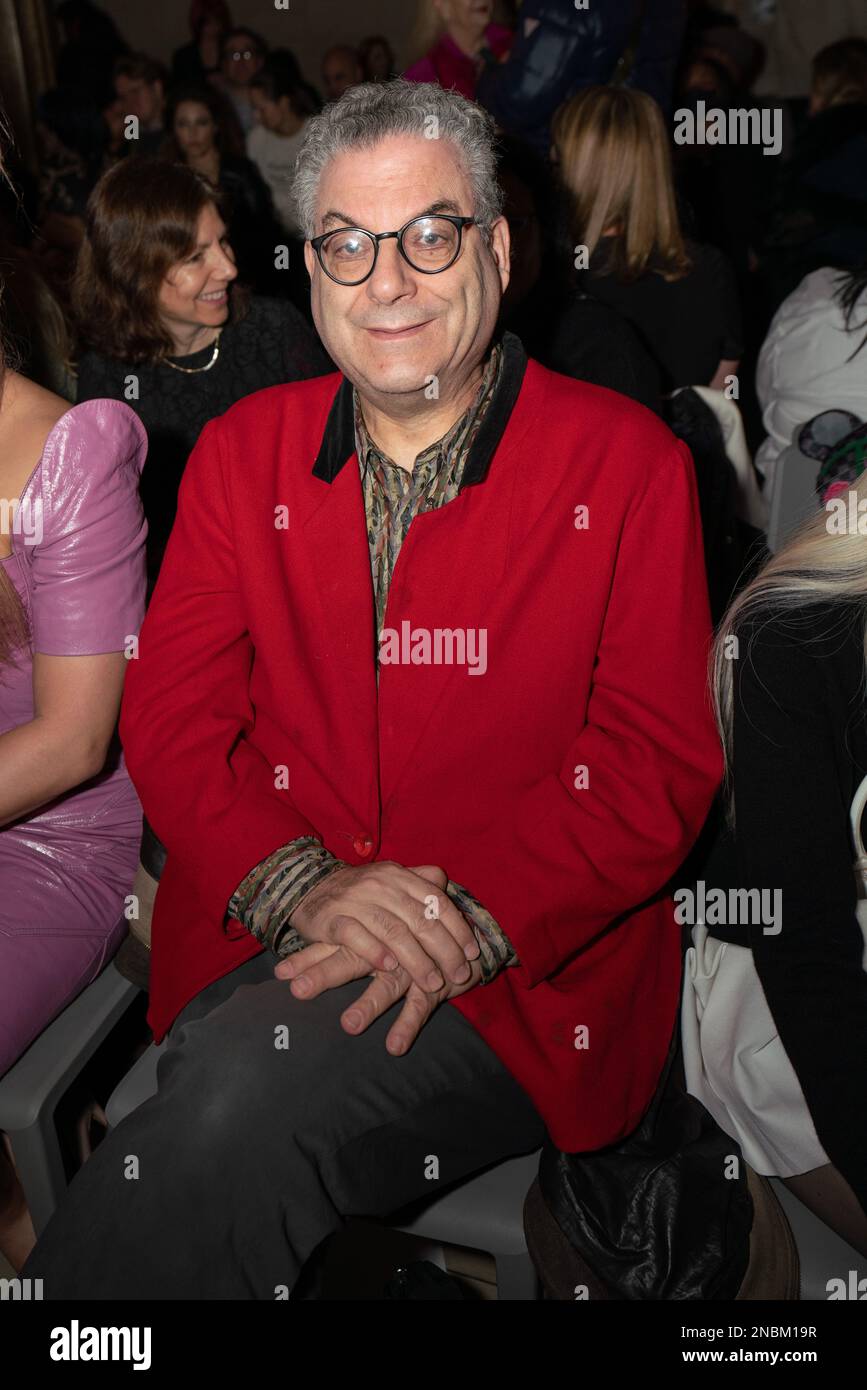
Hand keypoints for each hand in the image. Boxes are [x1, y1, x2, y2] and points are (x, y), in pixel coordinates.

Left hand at [274, 934, 483, 1055]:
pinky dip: (408, 1025)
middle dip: (324, 975)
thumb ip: (343, 938)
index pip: (332, 943)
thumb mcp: (378, 935)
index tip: (279, 972)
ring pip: (385, 985)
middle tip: (299, 990)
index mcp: (370, 935)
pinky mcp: (433, 984)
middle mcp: (386, 949)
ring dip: (368, 1004)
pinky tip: (395, 1046)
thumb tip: (304, 942)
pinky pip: (420, 1006)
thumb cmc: (413, 937)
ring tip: (349, 1025)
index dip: (306, 957)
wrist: (465, 936)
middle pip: (350, 959)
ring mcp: (410, 966)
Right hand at [287, 862, 479, 994]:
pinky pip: (356, 935)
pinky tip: (389, 968)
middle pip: (420, 919)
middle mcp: (380, 885)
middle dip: (444, 950)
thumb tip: (444, 881)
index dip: (457, 928)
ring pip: (393, 931)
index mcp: (399, 876)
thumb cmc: (357, 891)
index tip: (472, 952)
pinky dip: (374, 952)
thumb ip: (417, 880)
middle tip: (459, 975)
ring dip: (416, 959)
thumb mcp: (388, 878)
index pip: (436, 901)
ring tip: (433, 982)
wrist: (306, 886)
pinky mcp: (332, 918)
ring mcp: (356, 901)